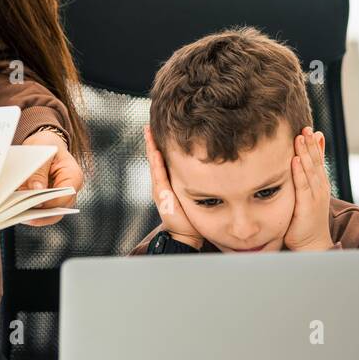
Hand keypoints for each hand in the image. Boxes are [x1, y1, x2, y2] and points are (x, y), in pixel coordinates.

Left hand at [18, 130, 83, 226]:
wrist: (45, 143)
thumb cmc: (47, 144)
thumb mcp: (42, 151)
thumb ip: (40, 171)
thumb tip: (37, 190)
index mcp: (73, 176)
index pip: (65, 196)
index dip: (49, 203)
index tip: (33, 204)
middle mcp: (70, 190)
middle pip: (57, 210)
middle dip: (39, 214)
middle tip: (20, 214)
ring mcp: (60, 197)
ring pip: (48, 214)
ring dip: (32, 215)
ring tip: (15, 213)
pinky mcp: (48, 200)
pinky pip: (40, 211)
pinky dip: (29, 211)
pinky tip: (16, 209)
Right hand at [144, 124, 203, 247]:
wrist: (187, 234)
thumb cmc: (192, 215)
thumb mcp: (193, 191)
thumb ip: (196, 179)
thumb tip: (210, 165)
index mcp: (168, 181)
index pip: (162, 158)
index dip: (159, 143)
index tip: (159, 128)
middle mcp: (161, 182)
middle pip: (154, 157)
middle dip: (151, 141)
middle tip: (149, 125)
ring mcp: (159, 188)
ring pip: (153, 163)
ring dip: (151, 147)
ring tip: (148, 132)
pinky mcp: (162, 194)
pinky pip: (158, 174)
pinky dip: (156, 162)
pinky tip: (155, 150)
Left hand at [283, 126, 333, 251]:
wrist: (312, 245)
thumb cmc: (306, 221)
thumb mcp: (307, 196)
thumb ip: (305, 180)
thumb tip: (299, 162)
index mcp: (320, 184)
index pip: (318, 160)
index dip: (315, 145)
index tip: (310, 129)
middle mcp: (320, 188)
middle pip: (316, 161)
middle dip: (311, 143)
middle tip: (305, 127)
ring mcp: (315, 196)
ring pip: (311, 170)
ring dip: (306, 152)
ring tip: (300, 137)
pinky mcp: (307, 206)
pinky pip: (303, 185)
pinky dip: (300, 171)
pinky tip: (296, 160)